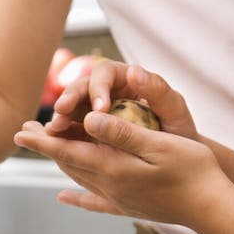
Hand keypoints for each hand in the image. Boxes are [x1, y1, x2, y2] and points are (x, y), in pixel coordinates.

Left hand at [14, 111, 222, 226]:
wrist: (210, 207)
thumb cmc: (192, 170)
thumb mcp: (159, 144)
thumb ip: (122, 133)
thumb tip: (87, 120)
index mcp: (114, 168)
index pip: (69, 151)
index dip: (43, 140)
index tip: (20, 131)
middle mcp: (110, 186)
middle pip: (68, 164)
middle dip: (46, 148)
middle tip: (23, 134)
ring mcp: (118, 199)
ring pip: (78, 178)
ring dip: (58, 163)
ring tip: (44, 150)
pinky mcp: (128, 207)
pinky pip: (93, 201)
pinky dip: (76, 196)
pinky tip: (64, 197)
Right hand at [45, 62, 197, 138]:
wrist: (179, 162)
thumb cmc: (180, 133)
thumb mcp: (175, 111)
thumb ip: (159, 91)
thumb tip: (135, 71)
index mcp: (127, 81)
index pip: (104, 74)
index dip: (97, 88)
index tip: (99, 108)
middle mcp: (107, 93)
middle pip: (80, 88)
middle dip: (69, 99)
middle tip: (61, 114)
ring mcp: (94, 114)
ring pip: (70, 109)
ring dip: (60, 119)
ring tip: (53, 131)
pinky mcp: (87, 134)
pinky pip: (70, 133)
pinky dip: (61, 138)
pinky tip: (54, 146)